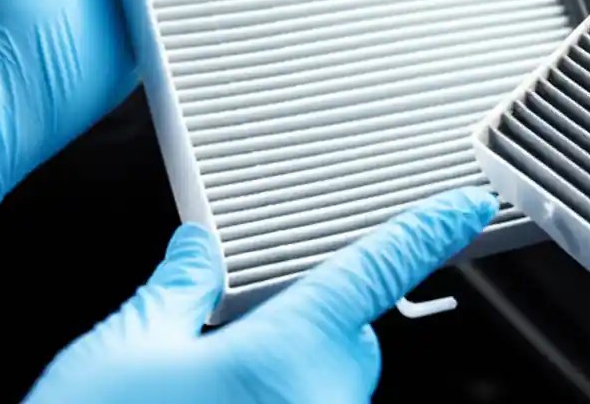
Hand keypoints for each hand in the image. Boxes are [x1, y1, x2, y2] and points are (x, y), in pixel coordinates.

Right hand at [24, 187, 497, 403]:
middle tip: (226, 346)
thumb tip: (197, 249)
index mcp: (287, 353)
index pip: (377, 270)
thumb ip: (176, 291)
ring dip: (286, 379)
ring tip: (208, 398)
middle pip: (345, 337)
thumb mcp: (123, 352)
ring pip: (327, 387)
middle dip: (301, 326)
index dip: (427, 231)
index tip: (466, 206)